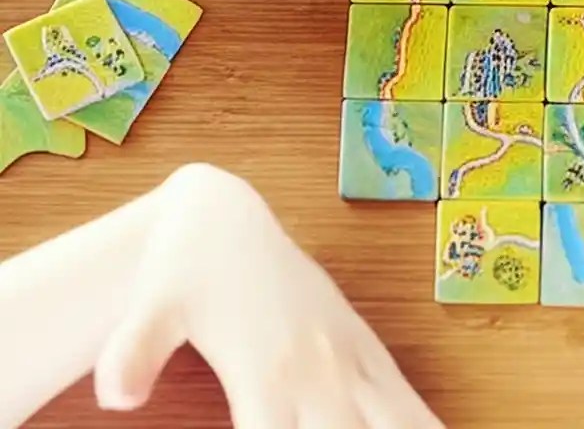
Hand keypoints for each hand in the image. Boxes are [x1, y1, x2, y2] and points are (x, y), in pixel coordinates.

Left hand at [92, 164, 443, 427]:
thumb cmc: (185, 269)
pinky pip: (407, 400)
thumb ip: (131, 352)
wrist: (224, 220)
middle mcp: (318, 373)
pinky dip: (424, 426)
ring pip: (396, 423)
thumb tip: (115, 395)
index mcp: (268, 374)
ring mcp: (348, 360)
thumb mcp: (150, 309)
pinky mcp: (365, 348)